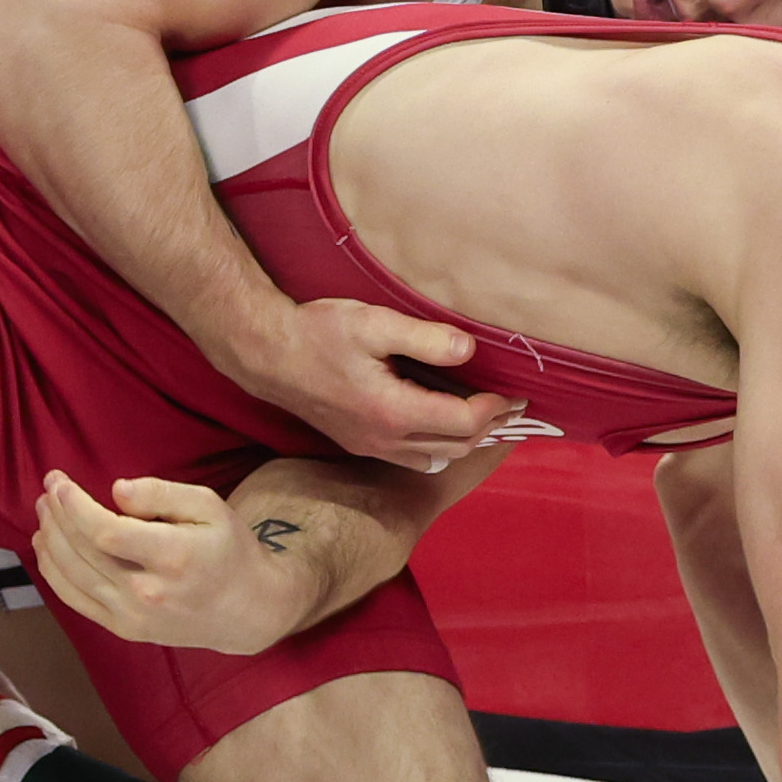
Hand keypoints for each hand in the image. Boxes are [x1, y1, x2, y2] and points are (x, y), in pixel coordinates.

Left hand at [31, 472, 304, 653]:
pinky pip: (77, 601)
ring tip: (44, 511)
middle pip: (83, 552)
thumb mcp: (210, 507)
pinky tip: (46, 546)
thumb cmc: (229, 549)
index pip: (105, 532)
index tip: (59, 481)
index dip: (74, 506)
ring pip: (73, 576)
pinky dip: (53, 573)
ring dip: (50, 540)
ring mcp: (134, 617)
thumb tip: (116, 490)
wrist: (247, 611)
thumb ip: (162, 494)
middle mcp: (148, 593)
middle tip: (48, 488)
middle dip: (58, 516)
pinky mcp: (126, 630)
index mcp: (172, 557)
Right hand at [218, 297, 511, 468]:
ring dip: (465, 442)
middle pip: (455, 446)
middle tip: (512, 408)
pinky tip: (443, 426)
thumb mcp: (373, 324)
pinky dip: (438, 446)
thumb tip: (469, 350)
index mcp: (394, 411)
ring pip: (434, 458)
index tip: (515, 392)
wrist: (267, 354)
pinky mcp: (358, 443)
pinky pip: (412, 457)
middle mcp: (385, 438)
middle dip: (489, 428)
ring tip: (486, 419)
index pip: (463, 422)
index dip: (495, 408)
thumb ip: (425, 338)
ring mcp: (370, 445)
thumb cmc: (317, 333)